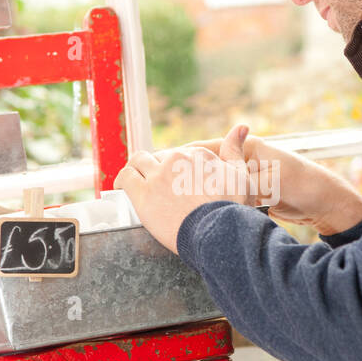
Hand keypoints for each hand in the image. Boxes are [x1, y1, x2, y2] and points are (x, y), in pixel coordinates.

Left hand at [114, 126, 259, 253]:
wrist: (219, 233)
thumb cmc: (232, 209)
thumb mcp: (241, 175)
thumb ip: (235, 151)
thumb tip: (241, 127)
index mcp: (197, 155)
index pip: (177, 155)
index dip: (175, 169)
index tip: (176, 182)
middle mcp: (176, 159)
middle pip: (157, 157)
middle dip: (156, 170)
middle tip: (157, 188)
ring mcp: (158, 175)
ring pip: (138, 162)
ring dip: (136, 170)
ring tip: (135, 182)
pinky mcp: (143, 193)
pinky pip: (124, 177)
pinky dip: (120, 180)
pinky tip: (120, 187)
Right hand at [168, 123, 361, 236]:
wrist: (326, 203)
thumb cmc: (301, 185)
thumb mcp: (266, 183)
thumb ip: (237, 183)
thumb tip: (210, 190)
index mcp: (247, 147)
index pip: (204, 149)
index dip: (182, 159)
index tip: (161, 170)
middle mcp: (245, 160)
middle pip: (206, 167)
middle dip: (187, 179)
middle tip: (164, 193)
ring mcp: (248, 177)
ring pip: (215, 184)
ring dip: (200, 193)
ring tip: (176, 204)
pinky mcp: (252, 195)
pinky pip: (226, 197)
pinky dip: (214, 203)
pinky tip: (201, 213)